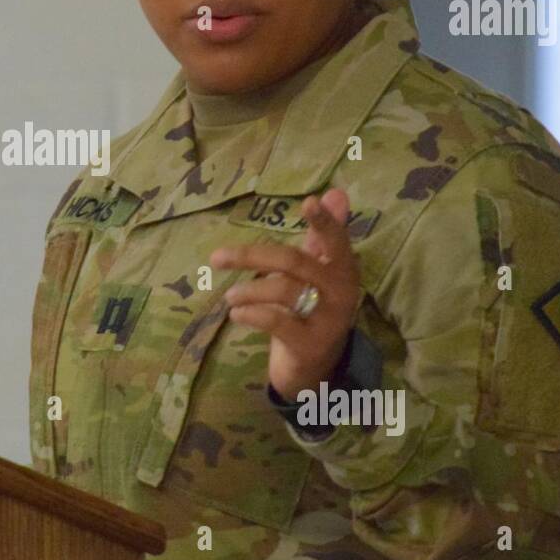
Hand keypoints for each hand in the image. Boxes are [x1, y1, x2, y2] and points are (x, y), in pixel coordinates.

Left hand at [209, 189, 361, 401]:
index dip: (325, 221)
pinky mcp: (310, 344)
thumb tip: (335, 192)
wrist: (317, 367)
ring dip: (248, 291)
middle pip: (294, 262)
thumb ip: (321, 235)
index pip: (335, 239)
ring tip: (229, 297)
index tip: (309, 201)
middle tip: (217, 258)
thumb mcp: (317, 271)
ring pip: (283, 291)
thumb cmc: (312, 310)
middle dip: (252, 257)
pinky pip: (276, 322)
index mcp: (342, 269)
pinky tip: (237, 315)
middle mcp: (341, 292)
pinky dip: (251, 314)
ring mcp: (328, 320)